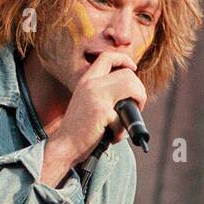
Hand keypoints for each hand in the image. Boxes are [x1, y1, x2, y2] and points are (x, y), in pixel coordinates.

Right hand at [52, 51, 147, 165]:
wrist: (64, 146)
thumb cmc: (78, 129)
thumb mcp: (87, 103)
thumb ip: (103, 93)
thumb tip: (130, 91)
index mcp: (86, 81)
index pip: (107, 57)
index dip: (124, 60)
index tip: (133, 68)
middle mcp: (90, 84)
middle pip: (127, 74)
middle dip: (139, 90)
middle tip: (137, 105)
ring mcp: (96, 96)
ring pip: (132, 87)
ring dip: (139, 102)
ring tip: (129, 118)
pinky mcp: (101, 112)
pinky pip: (125, 116)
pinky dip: (122, 131)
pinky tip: (113, 137)